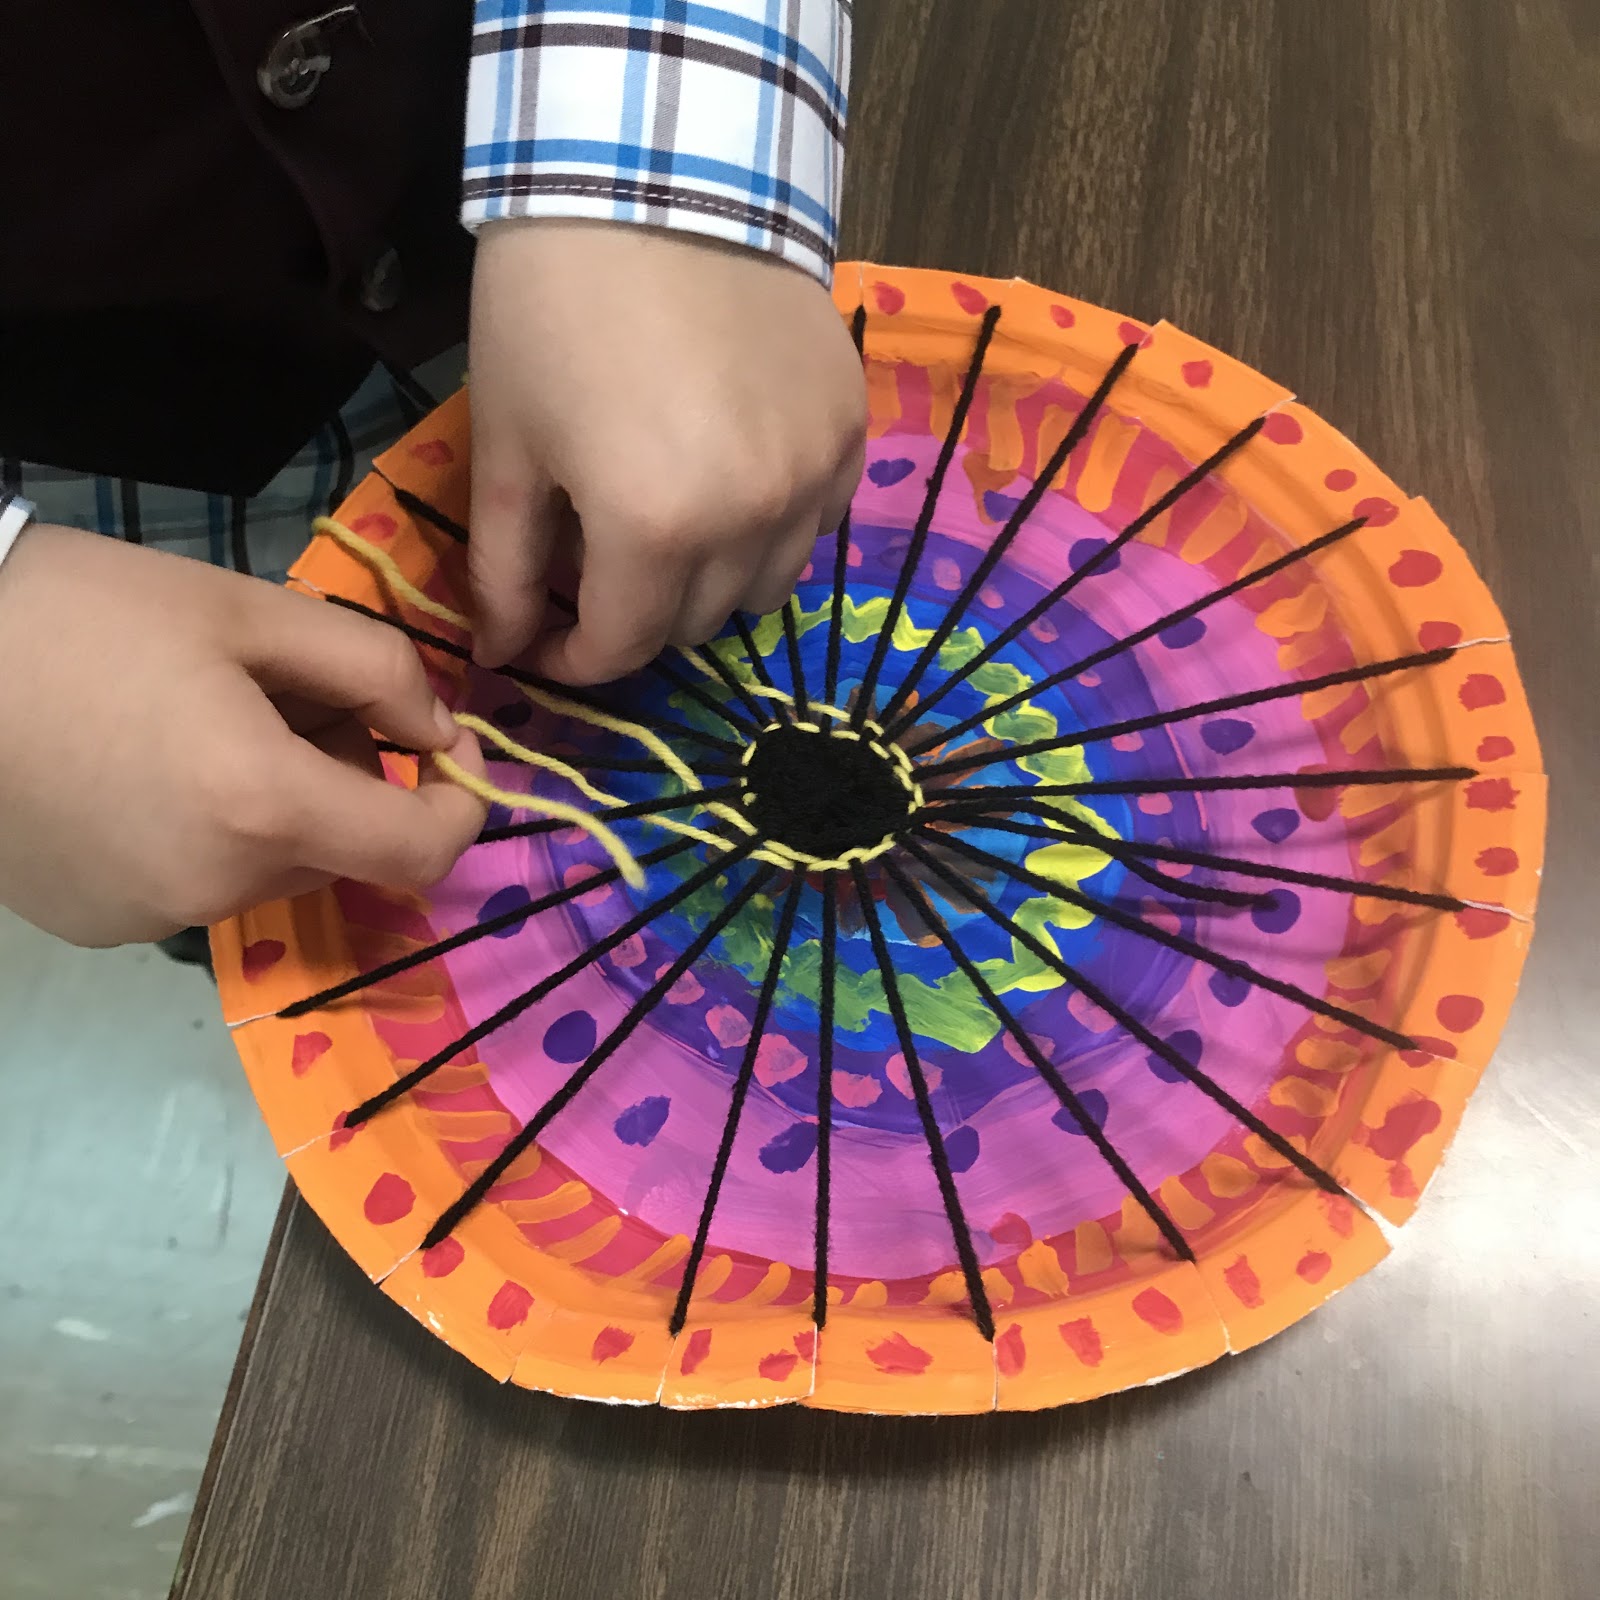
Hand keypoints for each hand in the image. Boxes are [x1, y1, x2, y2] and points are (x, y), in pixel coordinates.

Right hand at [0, 526, 486, 945]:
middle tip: (286, 697)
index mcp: (262, 808)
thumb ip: (376, 669)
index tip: (444, 753)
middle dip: (345, 779)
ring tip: (202, 721)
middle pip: (341, 850)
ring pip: (272, 867)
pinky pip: (198, 884)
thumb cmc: (82, 615)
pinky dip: (206, 836)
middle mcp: (215, 888)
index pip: (420, 854)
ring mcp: (148, 918)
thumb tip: (442, 730)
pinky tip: (143, 768)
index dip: (456, 809)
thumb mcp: (248, 610)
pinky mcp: (96, 923)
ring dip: (277, 807)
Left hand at [467, 220, 866, 682]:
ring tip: (672, 528)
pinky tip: (735, 481)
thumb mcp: (508, 442)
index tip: (546, 643)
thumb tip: (502, 653)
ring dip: (711, 582)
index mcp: (653, 529)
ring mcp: (811, 476)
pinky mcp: (849, 432)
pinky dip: (772, 529)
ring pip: (766, 588)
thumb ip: (506, 566)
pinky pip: (816, 525)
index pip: (624, 647)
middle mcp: (749, 520)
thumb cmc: (552, 308)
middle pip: (694, 624)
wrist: (652, 175)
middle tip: (599, 565)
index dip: (576, 662)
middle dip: (636, 614)